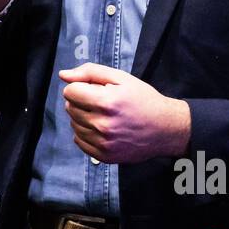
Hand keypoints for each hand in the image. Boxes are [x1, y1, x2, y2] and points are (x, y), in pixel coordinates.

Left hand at [58, 63, 190, 163]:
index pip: (70, 92)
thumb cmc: (143, 99)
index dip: (81, 87)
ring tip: (103, 114)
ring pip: (73, 124)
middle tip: (101, 101)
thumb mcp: (121, 77)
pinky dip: (86, 133)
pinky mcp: (104, 156)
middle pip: (70, 108)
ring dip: (83, 117)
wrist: (165, 128)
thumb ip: (90, 72)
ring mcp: (103, 143)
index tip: (94, 89)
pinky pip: (79, 141)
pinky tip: (101, 128)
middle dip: (81, 101)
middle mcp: (102, 125)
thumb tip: (63, 75)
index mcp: (106, 102)